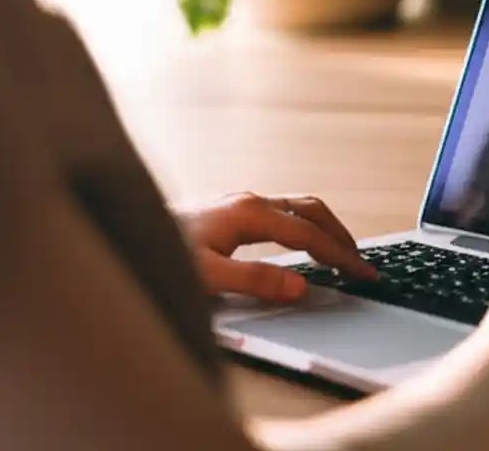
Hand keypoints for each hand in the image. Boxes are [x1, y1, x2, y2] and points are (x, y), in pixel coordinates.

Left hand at [179, 193, 376, 302]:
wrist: (124, 231)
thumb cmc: (161, 253)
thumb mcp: (207, 276)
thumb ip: (255, 281)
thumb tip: (299, 285)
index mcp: (250, 214)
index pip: (310, 234)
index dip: (341, 256)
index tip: (364, 274)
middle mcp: (250, 201)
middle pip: (312, 210)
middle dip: (341, 235)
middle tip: (361, 263)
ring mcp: (242, 202)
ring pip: (299, 207)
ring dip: (325, 228)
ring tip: (342, 254)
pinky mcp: (233, 209)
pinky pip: (284, 212)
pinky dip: (306, 227)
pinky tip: (304, 245)